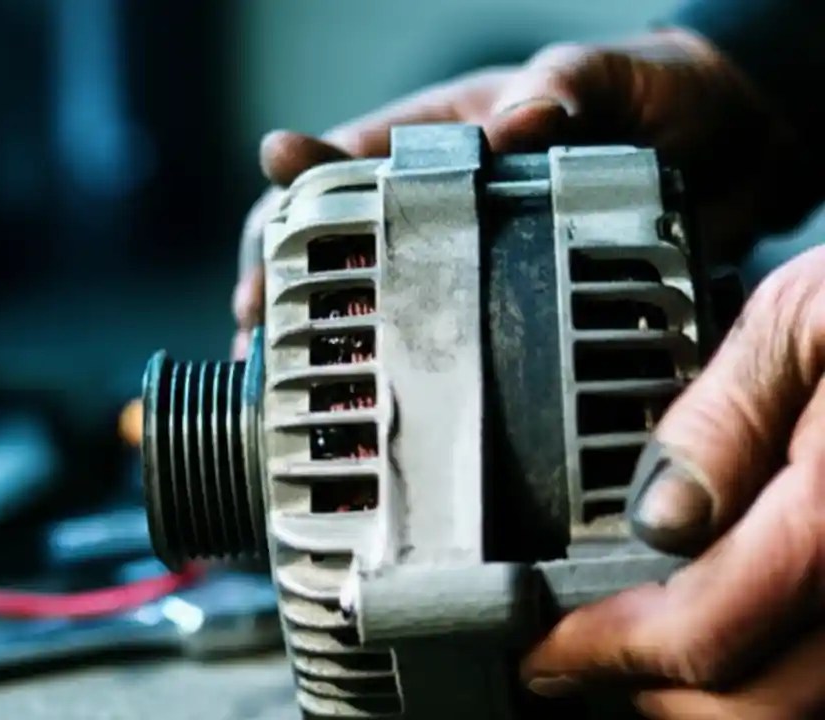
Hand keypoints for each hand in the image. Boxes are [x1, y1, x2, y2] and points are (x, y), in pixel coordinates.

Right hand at [231, 27, 801, 358]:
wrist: (738, 148)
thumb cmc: (656, 93)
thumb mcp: (607, 77)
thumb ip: (563, 87)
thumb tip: (520, 121)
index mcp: (435, 138)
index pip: (329, 177)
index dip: (278, 227)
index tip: (253, 284)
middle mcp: (435, 209)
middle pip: (325, 253)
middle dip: (279, 306)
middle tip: (254, 356)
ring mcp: (468, 264)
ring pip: (372, 309)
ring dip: (327, 355)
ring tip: (295, 406)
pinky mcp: (511, 312)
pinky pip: (447, 350)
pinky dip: (408, 385)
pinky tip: (384, 424)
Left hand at [522, 243, 824, 718]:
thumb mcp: (808, 313)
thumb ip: (728, 412)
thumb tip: (662, 513)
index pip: (716, 623)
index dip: (613, 649)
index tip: (549, 648)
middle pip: (767, 698)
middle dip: (660, 688)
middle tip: (592, 654)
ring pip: (812, 702)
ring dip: (721, 696)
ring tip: (655, 648)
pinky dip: (784, 669)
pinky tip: (738, 630)